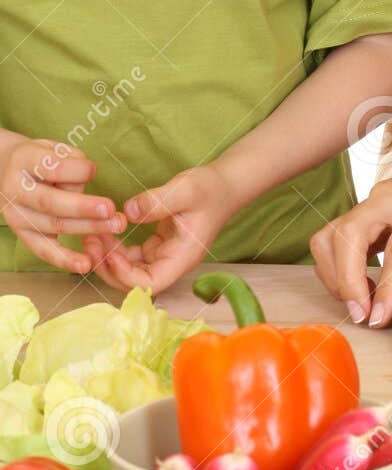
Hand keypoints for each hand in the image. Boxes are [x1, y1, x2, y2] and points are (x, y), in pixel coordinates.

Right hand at [0, 134, 124, 270]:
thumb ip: (71, 162)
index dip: (76, 170)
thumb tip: (89, 179)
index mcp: (24, 161)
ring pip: (53, 225)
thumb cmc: (39, 158)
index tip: (93, 170)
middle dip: (83, 208)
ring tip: (114, 227)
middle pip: (51, 202)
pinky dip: (65, 259)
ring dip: (87, 228)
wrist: (4, 169)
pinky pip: (44, 250)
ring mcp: (17, 214)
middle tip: (110, 209)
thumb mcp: (52, 148)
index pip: (52, 167)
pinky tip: (85, 265)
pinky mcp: (22, 233)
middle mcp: (16, 189)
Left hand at [84, 165, 236, 294]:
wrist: (224, 185)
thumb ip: (156, 202)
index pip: (151, 284)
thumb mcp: (185, 190)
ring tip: (91, 236)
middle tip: (90, 243)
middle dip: (109, 268)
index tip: (110, 252)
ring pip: (129, 270)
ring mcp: (163, 256)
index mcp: (182, 258)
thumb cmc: (209, 189)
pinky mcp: (157, 246)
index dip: (126, 275)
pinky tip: (105, 231)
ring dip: (108, 258)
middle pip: (135, 283)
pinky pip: (131, 256)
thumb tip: (127, 212)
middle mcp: (171, 263)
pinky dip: (115, 247)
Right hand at [311, 148, 391, 326]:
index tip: (381, 317)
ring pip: (330, 237)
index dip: (388, 286)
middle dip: (347, 281)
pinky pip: (328, 241)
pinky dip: (333, 270)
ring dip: (336, 277)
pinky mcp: (354, 214)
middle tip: (363, 316)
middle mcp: (388, 196)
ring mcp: (366, 202)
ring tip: (361, 304)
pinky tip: (358, 286)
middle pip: (349, 235)